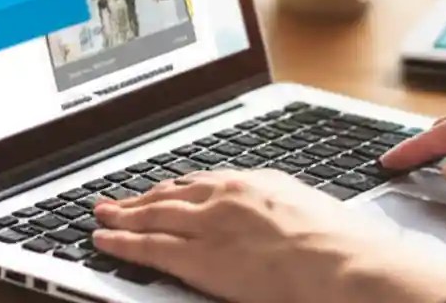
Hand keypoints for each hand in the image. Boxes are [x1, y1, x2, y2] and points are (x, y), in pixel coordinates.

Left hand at [92, 169, 445, 302]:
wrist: (343, 263)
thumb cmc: (341, 245)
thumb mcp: (311, 212)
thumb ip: (281, 212)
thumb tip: (280, 224)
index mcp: (257, 183)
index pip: (204, 182)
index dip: (176, 189)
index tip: (162, 192)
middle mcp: (227, 196)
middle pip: (171, 194)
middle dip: (141, 197)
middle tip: (117, 199)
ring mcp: (210, 225)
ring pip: (152, 217)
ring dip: (123, 216)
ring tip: (102, 216)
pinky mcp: (199, 258)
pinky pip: (149, 248)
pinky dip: (122, 242)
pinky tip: (105, 241)